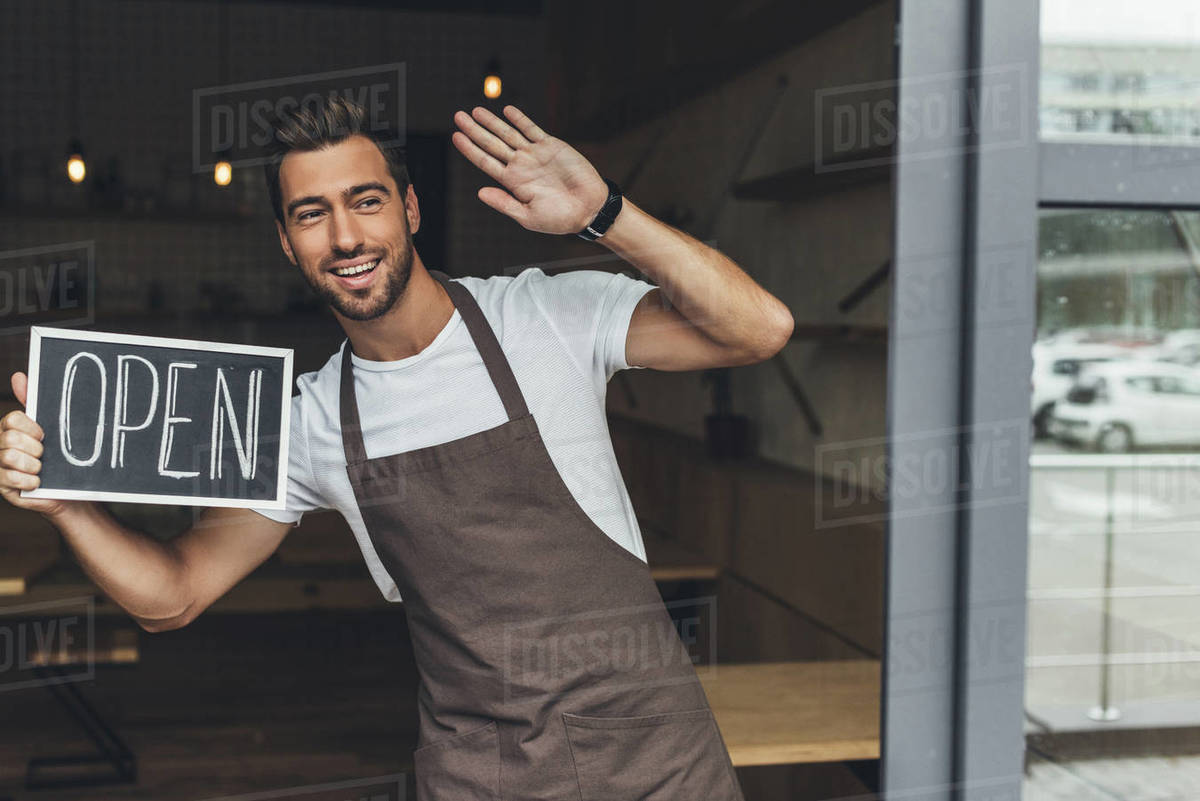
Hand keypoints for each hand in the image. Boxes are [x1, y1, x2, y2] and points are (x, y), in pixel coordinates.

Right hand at [0, 371, 71, 517]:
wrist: (68, 490)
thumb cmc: (58, 456)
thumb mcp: (51, 428)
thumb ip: (33, 402)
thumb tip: (18, 376)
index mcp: (9, 429)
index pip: (12, 419)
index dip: (31, 428)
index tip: (43, 436)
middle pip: (10, 439)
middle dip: (34, 449)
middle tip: (43, 455)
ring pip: (10, 457)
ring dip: (33, 465)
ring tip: (40, 469)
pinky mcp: (1, 486)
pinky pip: (11, 479)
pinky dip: (30, 481)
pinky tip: (36, 482)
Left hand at [451, 105, 609, 235]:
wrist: (588, 209)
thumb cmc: (559, 219)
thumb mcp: (528, 216)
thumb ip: (504, 203)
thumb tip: (479, 192)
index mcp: (513, 182)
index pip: (485, 161)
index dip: (470, 149)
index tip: (455, 137)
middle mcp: (521, 165)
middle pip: (492, 144)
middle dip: (475, 130)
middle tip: (458, 116)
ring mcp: (535, 154)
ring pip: (509, 133)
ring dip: (492, 122)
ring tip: (476, 111)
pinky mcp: (552, 146)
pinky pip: (532, 130)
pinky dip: (520, 119)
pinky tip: (507, 111)